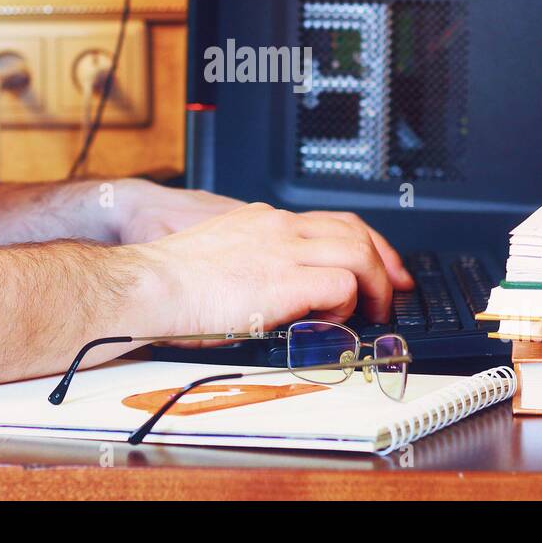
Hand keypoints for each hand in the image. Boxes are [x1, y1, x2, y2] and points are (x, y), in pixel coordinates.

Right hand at [115, 181, 411, 290]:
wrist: (149, 286)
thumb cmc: (171, 282)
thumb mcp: (221, 257)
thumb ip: (255, 263)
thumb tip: (278, 292)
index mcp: (264, 222)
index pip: (333, 220)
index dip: (369, 243)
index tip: (384, 266)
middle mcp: (278, 228)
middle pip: (356, 232)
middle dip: (385, 264)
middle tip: (392, 293)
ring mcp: (283, 250)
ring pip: (358, 254)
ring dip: (373, 287)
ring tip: (369, 313)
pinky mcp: (283, 280)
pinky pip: (341, 285)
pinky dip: (345, 305)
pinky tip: (328, 322)